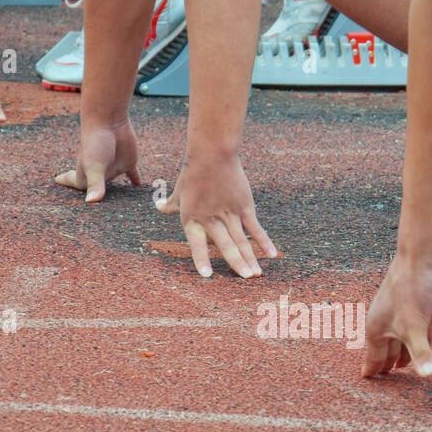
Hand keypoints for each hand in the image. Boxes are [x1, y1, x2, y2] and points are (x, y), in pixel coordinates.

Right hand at [55, 121, 142, 201]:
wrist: (109, 121)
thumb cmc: (95, 143)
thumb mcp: (94, 166)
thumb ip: (95, 185)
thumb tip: (91, 202)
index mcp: (86, 175)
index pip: (75, 184)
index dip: (67, 183)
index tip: (57, 179)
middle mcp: (99, 174)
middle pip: (96, 189)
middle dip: (93, 196)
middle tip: (91, 205)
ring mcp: (114, 169)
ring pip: (115, 186)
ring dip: (116, 195)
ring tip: (117, 205)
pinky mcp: (128, 163)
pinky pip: (133, 175)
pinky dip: (135, 181)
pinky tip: (138, 187)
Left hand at [157, 155, 275, 278]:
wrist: (212, 153)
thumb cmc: (193, 172)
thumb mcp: (179, 191)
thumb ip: (171, 204)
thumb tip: (159, 207)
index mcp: (192, 218)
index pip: (197, 244)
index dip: (201, 259)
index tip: (207, 275)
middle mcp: (211, 219)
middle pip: (225, 245)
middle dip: (236, 264)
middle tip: (246, 278)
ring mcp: (229, 213)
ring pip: (241, 240)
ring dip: (250, 258)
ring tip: (256, 274)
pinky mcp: (244, 205)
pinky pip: (255, 227)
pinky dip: (264, 241)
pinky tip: (272, 254)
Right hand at [362, 251, 431, 377]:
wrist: (423, 256)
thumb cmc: (410, 288)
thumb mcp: (415, 326)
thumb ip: (421, 353)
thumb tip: (429, 374)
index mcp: (378, 330)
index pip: (373, 359)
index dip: (372, 373)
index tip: (366, 384)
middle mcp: (389, 325)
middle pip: (387, 354)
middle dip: (387, 368)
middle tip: (387, 387)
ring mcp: (405, 318)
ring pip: (403, 344)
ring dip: (405, 358)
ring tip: (401, 371)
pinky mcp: (422, 312)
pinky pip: (420, 334)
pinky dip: (421, 345)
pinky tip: (423, 354)